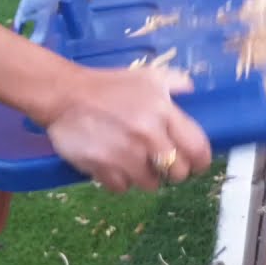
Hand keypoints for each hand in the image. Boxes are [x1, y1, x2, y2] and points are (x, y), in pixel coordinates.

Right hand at [39, 65, 212, 192]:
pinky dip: (120, 181)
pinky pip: (123, 188)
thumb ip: (175, 82)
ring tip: (136, 163)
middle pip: (178, 172)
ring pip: (152, 184)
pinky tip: (115, 165)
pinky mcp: (103, 168)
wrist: (64, 94)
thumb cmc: (109, 86)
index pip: (197, 148)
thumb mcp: (147, 76)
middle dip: (174, 171)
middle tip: (163, 164)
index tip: (197, 164)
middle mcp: (148, 135)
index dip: (201, 161)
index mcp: (164, 112)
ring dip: (147, 177)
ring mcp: (125, 154)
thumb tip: (192, 90)